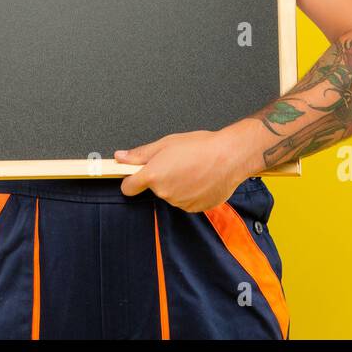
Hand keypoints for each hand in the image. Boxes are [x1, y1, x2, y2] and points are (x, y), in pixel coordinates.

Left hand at [114, 131, 250, 211]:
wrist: (230, 157)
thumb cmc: (201, 147)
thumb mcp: (166, 143)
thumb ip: (140, 154)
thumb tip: (121, 157)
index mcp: (154, 175)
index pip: (128, 187)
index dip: (131, 180)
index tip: (135, 175)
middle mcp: (165, 192)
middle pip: (154, 188)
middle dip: (161, 177)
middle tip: (176, 163)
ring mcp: (180, 203)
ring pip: (172, 195)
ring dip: (177, 185)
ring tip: (192, 169)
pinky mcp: (195, 208)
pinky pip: (186, 201)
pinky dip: (191, 193)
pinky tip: (201, 179)